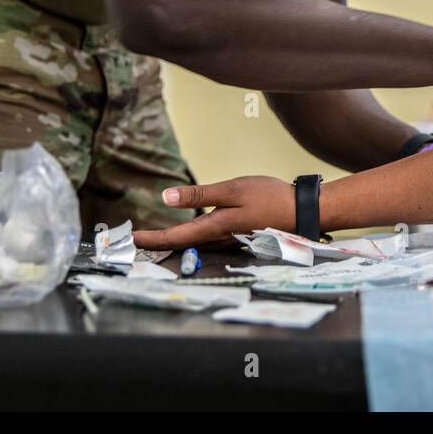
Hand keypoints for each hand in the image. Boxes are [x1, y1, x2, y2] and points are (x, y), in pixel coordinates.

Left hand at [132, 175, 294, 249]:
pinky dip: (191, 237)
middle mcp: (218, 239)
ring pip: (193, 244)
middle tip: (135, 241)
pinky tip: (188, 231)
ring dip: (172, 241)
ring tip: (154, 238)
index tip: (130, 239)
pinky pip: (207, 240)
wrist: (302, 211)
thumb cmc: (269, 197)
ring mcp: (228, 240)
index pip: (174, 237)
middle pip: (181, 244)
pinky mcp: (237, 236)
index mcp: (213, 228)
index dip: (150, 239)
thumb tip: (165, 198)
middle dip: (157, 243)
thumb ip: (199, 195)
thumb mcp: (232, 189)